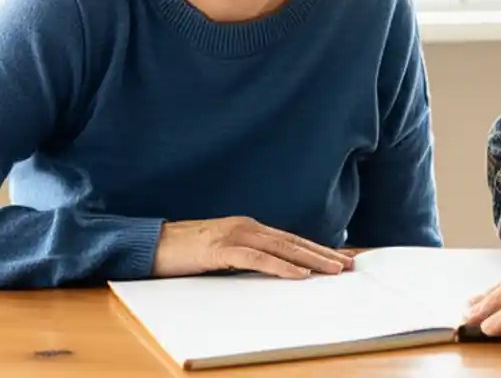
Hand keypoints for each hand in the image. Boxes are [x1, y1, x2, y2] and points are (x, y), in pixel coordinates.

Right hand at [151, 216, 354, 278]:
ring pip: (283, 247)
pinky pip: (258, 259)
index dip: (318, 249)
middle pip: (294, 241)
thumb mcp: (223, 255)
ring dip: (311, 260)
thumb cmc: (185, 252)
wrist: (150, 244)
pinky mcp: (221, 249)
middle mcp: (247, 227)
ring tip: (334, 270)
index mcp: (249, 228)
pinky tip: (299, 274)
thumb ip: (247, 259)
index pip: (291, 239)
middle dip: (324, 253)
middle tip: (350, 264)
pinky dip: (281, 266)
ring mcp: (235, 235)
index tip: (341, 258)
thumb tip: (274, 273)